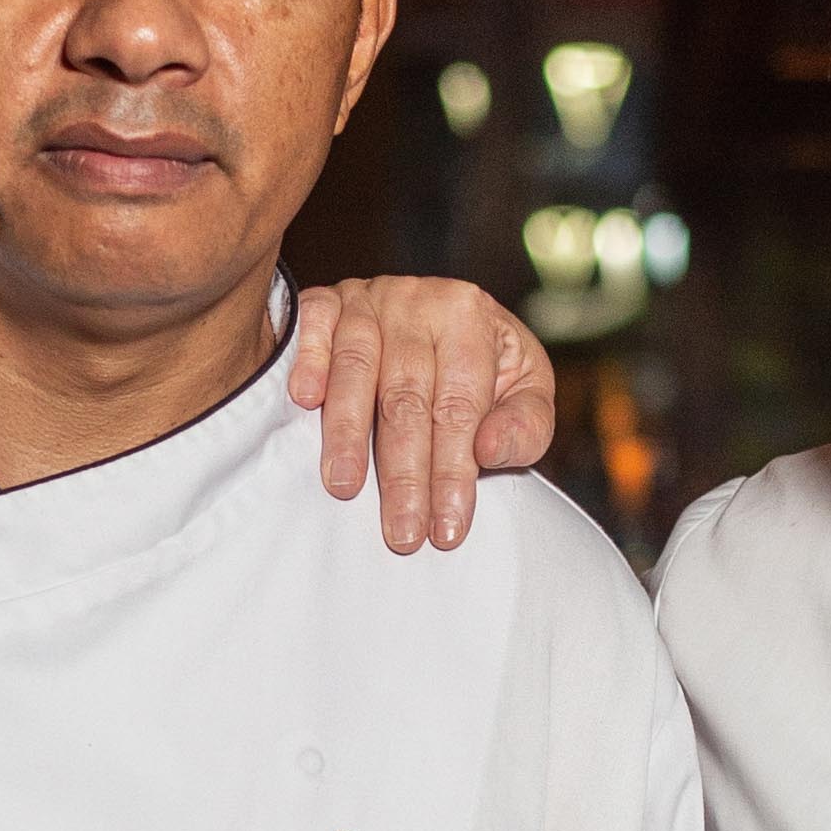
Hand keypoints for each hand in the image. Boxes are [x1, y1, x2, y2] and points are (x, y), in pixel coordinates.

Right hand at [286, 278, 558, 555]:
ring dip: (347, 434)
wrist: (440, 318)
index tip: (445, 529)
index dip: (452, 472)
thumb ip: (525, 425)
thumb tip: (488, 449)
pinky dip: (308, 362)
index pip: (458, 407)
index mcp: (470, 316)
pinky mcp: (326, 302)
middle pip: (406, 399)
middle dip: (403, 473)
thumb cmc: (484, 367)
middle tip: (400, 533)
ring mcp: (366, 298)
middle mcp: (417, 300)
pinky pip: (311, 328)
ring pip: (355, 371)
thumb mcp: (526, 390)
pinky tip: (304, 401)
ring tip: (345, 488)